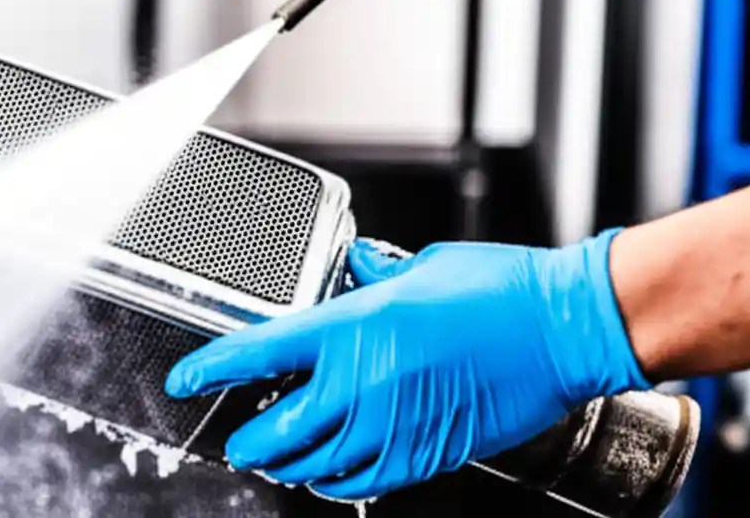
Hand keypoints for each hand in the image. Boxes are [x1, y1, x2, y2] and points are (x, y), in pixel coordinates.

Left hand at [164, 231, 648, 501]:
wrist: (561, 329)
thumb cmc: (500, 290)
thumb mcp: (424, 268)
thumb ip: (375, 277)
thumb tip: (354, 268)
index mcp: (357, 326)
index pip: (261, 351)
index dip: (213, 368)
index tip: (187, 379)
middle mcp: (365, 382)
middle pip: (278, 428)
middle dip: (248, 439)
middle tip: (239, 439)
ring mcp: (393, 425)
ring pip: (314, 465)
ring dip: (287, 465)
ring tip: (277, 459)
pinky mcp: (425, 453)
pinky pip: (361, 481)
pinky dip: (334, 481)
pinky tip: (328, 475)